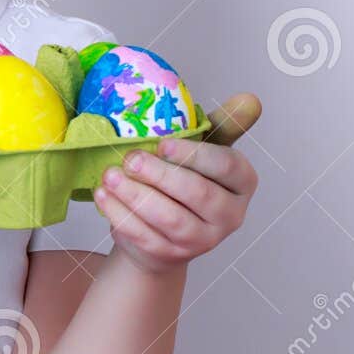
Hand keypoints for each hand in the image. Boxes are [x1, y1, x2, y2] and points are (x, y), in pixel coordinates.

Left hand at [93, 92, 261, 274]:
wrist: (165, 228)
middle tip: (131, 159)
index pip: (227, 168)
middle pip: (197, 194)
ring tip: (111, 175)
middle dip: (160, 175)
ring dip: (136, 195)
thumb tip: (249, 97)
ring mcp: (201, 241)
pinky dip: (120, 214)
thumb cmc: (186, 178)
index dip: (195, 155)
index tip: (163, 144)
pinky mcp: (171, 255)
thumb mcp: (204, 149)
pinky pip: (145, 235)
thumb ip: (224, 124)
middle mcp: (229, 216)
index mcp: (242, 184)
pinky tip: (104, 195)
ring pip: (170, 219)